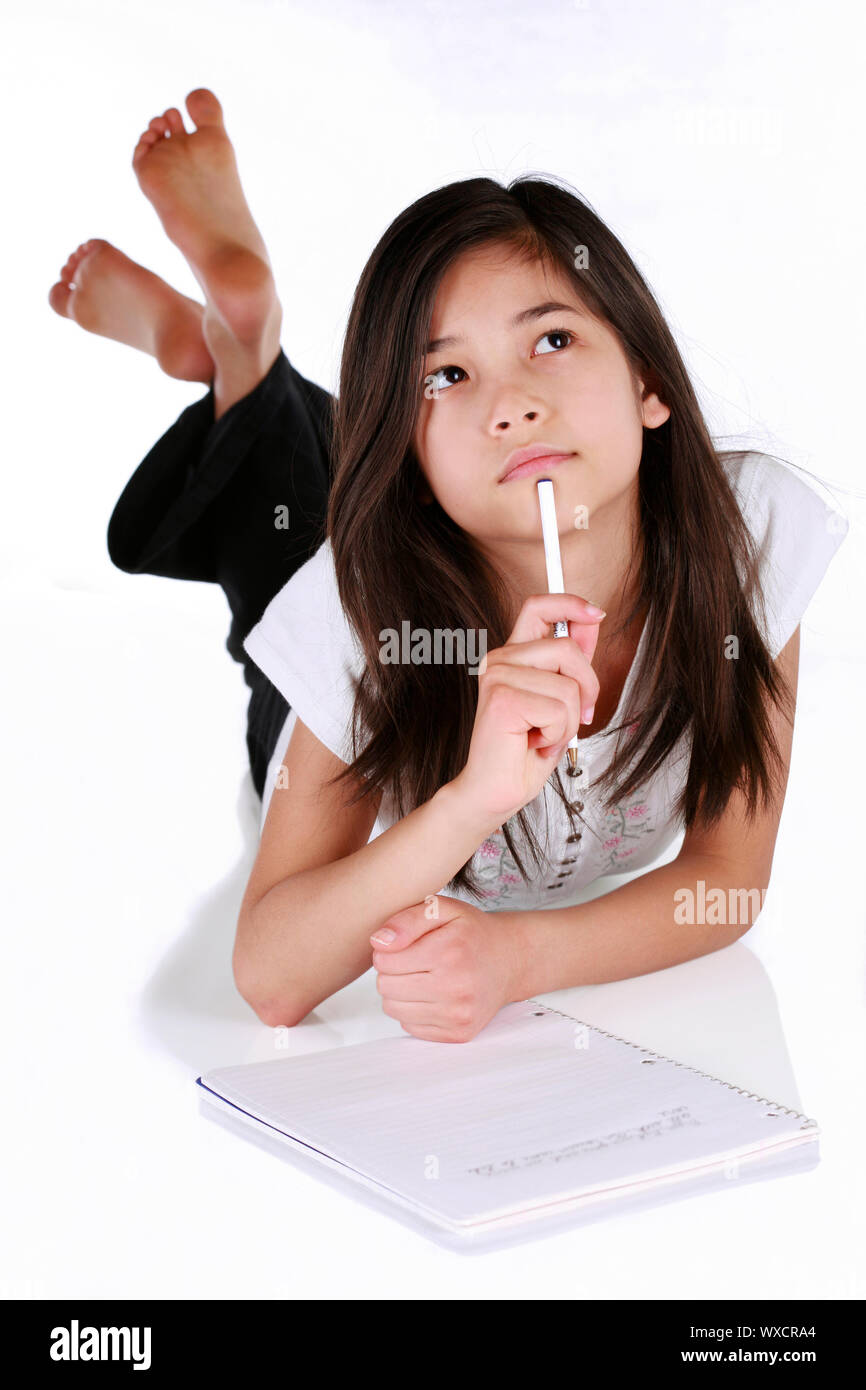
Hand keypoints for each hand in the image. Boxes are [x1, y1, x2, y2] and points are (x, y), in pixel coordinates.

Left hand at [370, 896, 521, 1042]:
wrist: (510, 960)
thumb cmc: (472, 933)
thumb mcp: (442, 909)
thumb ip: (406, 919)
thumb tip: (378, 942)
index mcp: (448, 952)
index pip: (383, 961)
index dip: (388, 951)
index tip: (405, 946)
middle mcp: (455, 987)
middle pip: (386, 987)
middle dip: (392, 972)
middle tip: (414, 961)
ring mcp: (458, 1014)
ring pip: (394, 1009)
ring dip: (400, 993)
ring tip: (422, 977)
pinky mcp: (458, 1034)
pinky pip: (410, 1027)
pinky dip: (414, 1011)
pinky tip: (432, 995)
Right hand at [451, 593, 604, 830]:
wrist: (495, 791)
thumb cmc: (522, 753)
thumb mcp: (559, 701)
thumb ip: (572, 662)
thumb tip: (590, 622)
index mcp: (513, 656)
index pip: (538, 607)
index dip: (569, 603)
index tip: (595, 614)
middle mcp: (500, 660)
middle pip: (568, 648)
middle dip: (586, 688)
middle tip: (571, 719)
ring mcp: (497, 676)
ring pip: (568, 685)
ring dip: (568, 722)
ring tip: (544, 736)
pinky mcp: (502, 699)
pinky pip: (559, 709)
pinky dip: (557, 735)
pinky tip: (535, 744)